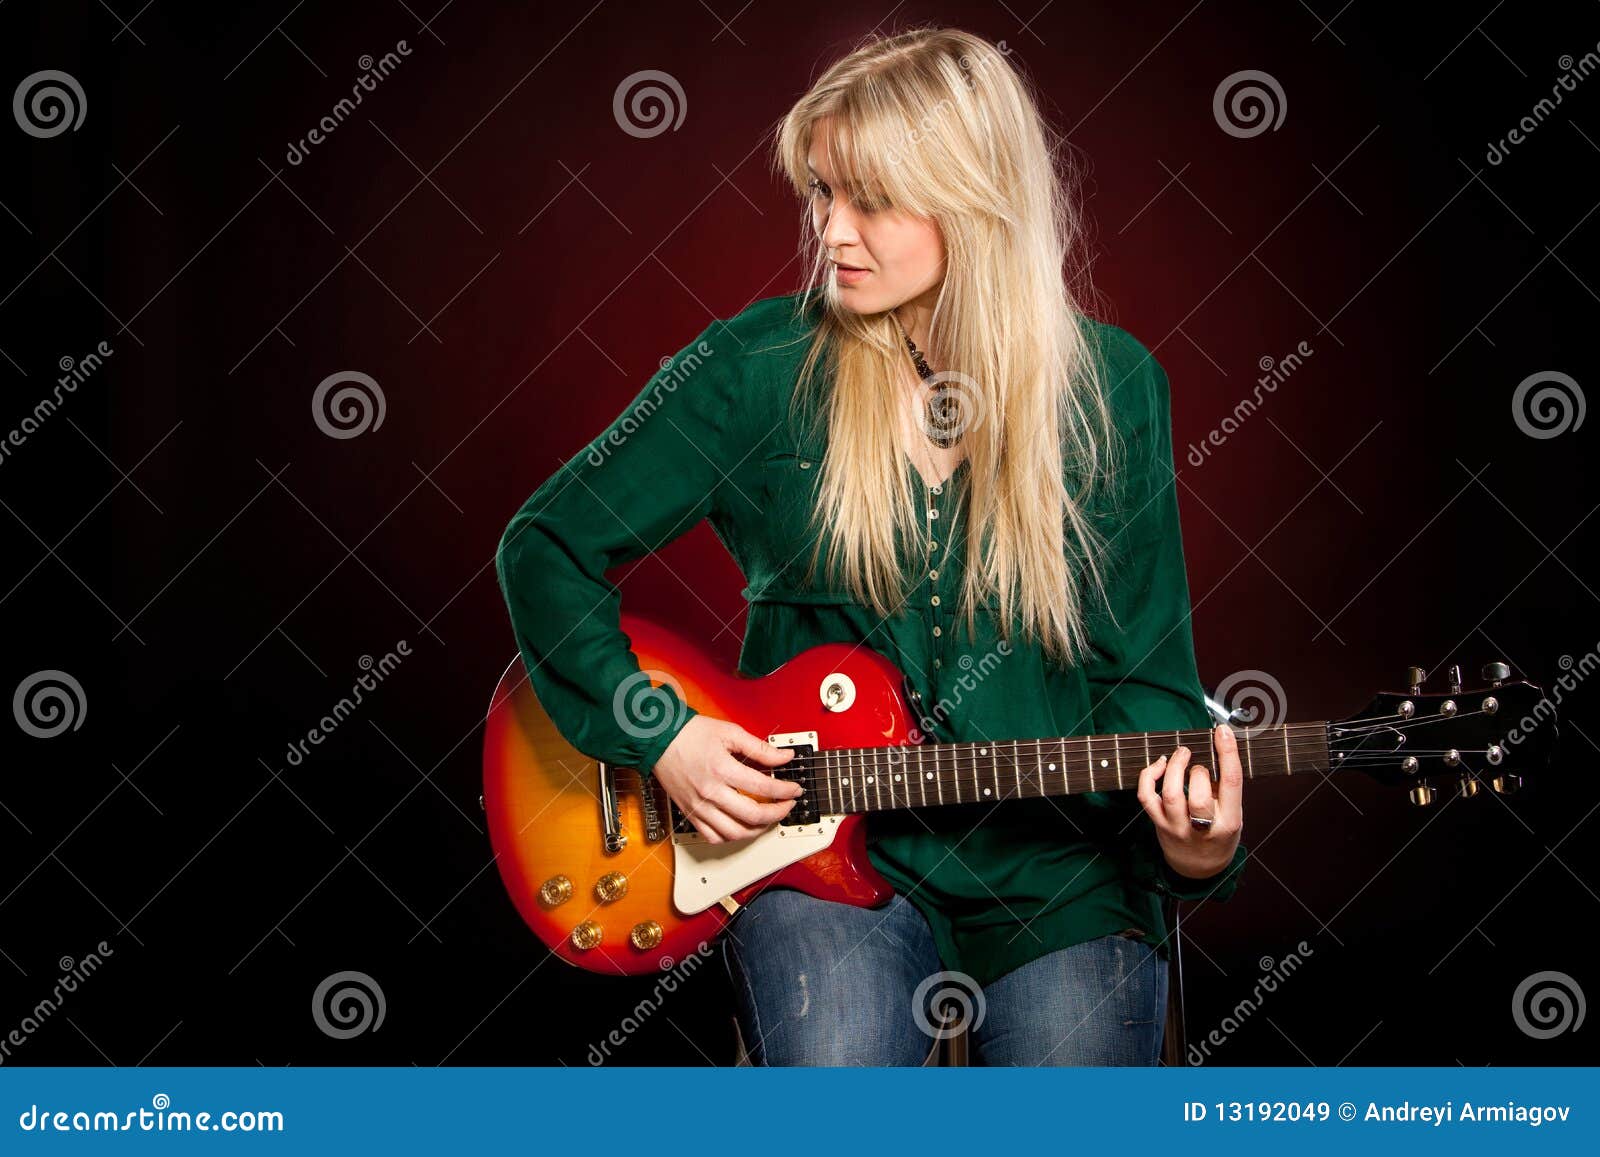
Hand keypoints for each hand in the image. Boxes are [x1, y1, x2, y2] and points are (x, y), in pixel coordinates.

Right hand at [650, 715, 802, 843]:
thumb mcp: (729, 732)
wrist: (658, 739)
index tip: (794, 789)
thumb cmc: (689, 734)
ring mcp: (700, 806)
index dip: (786, 790)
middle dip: (778, 813)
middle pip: (753, 816)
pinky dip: (731, 837)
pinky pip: (713, 837)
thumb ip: (759, 748)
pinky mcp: (690, 813)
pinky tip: (740, 827)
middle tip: (787, 806)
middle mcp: (711, 792)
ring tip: (768, 819)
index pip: (764, 788)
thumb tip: (784, 756)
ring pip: (735, 832)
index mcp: (722, 770)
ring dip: (757, 830)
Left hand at [1136, 723, 1243, 879]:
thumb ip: (1226, 789)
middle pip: (1199, 795)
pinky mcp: (1158, 824)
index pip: (1232, 784)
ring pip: (1171, 796)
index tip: (1222, 732)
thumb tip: (1216, 750)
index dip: (1227, 753)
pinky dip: (1149, 776)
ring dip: (1174, 768)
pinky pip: (1147, 797)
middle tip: (1197, 762)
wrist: (1198, 868)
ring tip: (1180, 753)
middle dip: (1197, 770)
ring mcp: (1178, 827)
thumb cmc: (1218, 834)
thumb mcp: (1233, 815)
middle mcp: (1203, 828)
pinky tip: (1160, 764)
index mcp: (1229, 822)